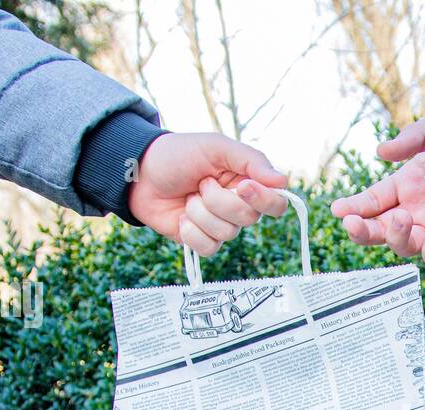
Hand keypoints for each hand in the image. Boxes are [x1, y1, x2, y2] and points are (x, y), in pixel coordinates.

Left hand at [128, 132, 289, 254]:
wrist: (141, 173)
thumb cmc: (179, 155)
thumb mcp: (216, 146)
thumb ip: (251, 160)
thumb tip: (283, 181)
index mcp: (248, 183)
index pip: (276, 203)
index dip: (263, 199)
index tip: (242, 185)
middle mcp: (239, 206)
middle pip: (248, 218)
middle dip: (219, 200)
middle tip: (202, 183)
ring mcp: (220, 225)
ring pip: (226, 233)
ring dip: (200, 212)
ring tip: (189, 196)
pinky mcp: (202, 240)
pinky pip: (208, 248)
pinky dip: (190, 230)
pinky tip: (181, 216)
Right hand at [330, 108, 424, 268]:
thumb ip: (416, 137)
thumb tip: (380, 152)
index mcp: (411, 181)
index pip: (373, 200)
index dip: (353, 208)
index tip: (337, 210)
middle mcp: (421, 208)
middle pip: (380, 230)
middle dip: (363, 230)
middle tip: (355, 224)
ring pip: (404, 248)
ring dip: (396, 239)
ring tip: (404, 220)